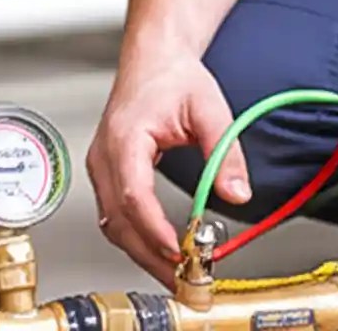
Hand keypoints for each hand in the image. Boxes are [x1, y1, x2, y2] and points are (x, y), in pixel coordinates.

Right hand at [86, 52, 251, 284]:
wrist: (154, 58)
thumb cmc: (172, 76)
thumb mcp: (210, 110)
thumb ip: (224, 152)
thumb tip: (236, 192)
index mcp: (124, 138)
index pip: (132, 195)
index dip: (153, 229)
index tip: (177, 250)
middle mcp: (105, 156)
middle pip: (118, 221)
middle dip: (150, 256)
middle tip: (183, 279)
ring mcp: (101, 166)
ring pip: (113, 225)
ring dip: (143, 252)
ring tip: (177, 273)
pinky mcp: (108, 173)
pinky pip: (115, 216)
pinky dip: (137, 238)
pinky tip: (161, 251)